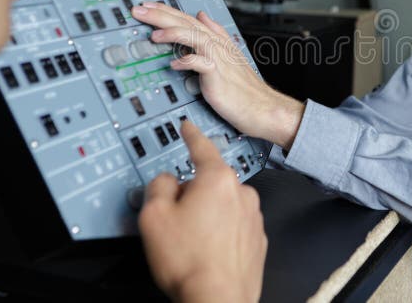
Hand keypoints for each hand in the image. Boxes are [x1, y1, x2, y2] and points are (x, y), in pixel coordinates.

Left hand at [131, 1, 303, 148]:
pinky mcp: (219, 76)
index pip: (187, 19)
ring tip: (153, 34)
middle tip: (139, 10)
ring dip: (172, 33)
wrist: (262, 107)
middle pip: (187, 23)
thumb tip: (202, 16)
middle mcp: (217, 45)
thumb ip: (214, 33)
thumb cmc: (244, 87)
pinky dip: (187, 61)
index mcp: (216, 40)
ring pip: (194, 36)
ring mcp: (219, 59)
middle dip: (161, 15)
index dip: (166, 11)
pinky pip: (201, 64)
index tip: (147, 6)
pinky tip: (173, 64)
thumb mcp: (228, 54)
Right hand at [139, 121, 267, 302]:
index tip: (189, 127)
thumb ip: (158, 186)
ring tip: (191, 245)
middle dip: (192, 196)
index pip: (202, 147)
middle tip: (175, 221)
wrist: (217, 300)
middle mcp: (242, 193)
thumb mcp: (154, 216)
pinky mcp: (257, 241)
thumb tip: (166, 182)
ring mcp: (253, 218)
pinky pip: (233, 228)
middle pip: (209, 183)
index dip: (191, 135)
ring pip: (222, 207)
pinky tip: (206, 254)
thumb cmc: (189, 262)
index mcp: (218, 179)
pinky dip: (220, 236)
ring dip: (207, 218)